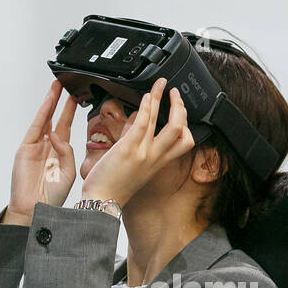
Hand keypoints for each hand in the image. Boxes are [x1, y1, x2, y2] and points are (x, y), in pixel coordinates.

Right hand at [6, 81, 77, 225]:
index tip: (78, 99)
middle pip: (55, 119)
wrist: (35, 208)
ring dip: (51, 102)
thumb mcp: (68, 172)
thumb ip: (67, 152)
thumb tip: (57, 134)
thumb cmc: (52, 196)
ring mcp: (36, 146)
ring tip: (57, 86)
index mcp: (59, 153)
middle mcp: (47, 147)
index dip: (71, 113)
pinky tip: (49, 102)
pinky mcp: (26, 148)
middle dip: (62, 103)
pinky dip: (42, 113)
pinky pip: (36, 127)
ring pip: (44, 119)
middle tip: (68, 86)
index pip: (66, 127)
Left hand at [79, 78, 194, 207]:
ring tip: (160, 84)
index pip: (185, 142)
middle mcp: (155, 158)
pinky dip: (147, 107)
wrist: (101, 202)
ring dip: (162, 98)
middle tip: (174, 93)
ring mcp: (144, 153)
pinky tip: (146, 96)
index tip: (180, 111)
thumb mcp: (134, 168)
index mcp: (158, 163)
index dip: (187, 124)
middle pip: (181, 130)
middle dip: (181, 107)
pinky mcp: (128, 150)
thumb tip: (135, 128)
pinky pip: (142, 124)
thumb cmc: (113, 187)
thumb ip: (138, 147)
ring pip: (164, 123)